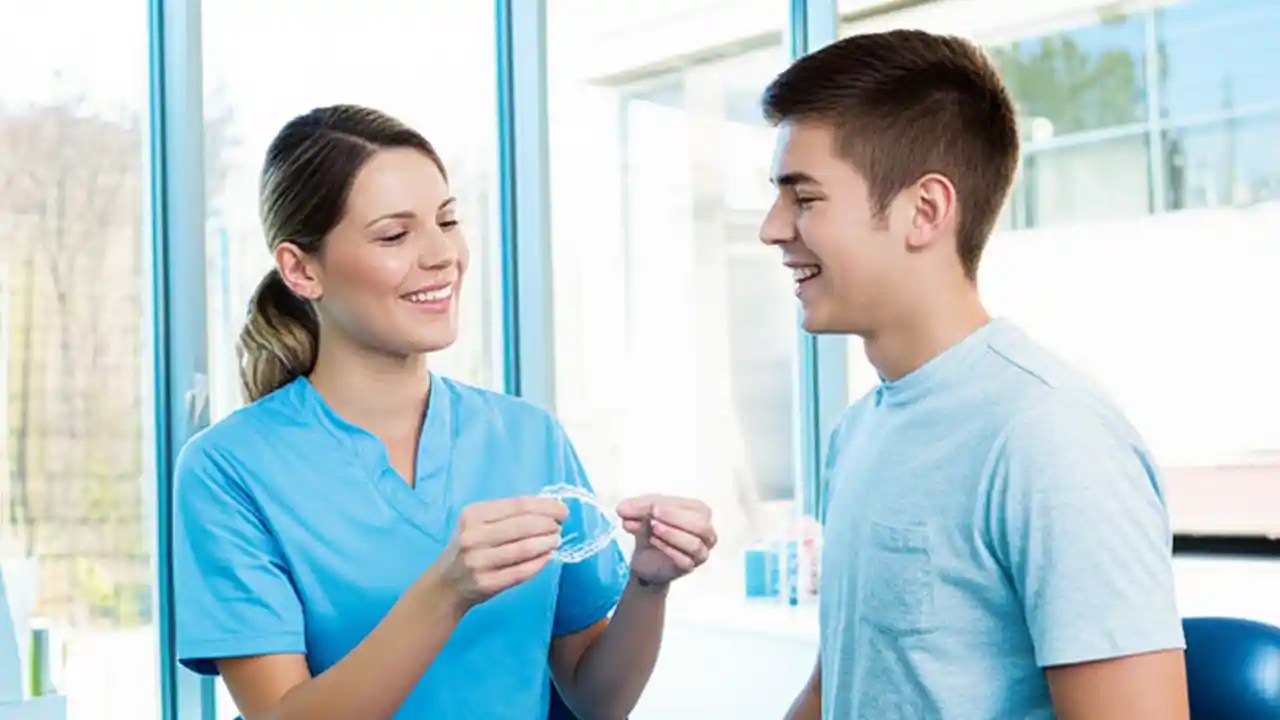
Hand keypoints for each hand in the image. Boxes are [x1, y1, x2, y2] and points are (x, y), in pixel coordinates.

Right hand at [430, 496, 567, 609]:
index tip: (562, 509)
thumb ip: (506, 516)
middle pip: (522, 525)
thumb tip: (547, 509)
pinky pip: (521, 571)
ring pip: (524, 548)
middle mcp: (473, 536)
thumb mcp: (478, 524)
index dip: (544, 506)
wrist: (446, 584)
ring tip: (556, 540)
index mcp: (473, 515)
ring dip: (547, 543)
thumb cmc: (470, 548)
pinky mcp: (487, 583)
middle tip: (559, 526)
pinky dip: (539, 562)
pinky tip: (547, 557)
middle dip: (548, 524)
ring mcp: (479, 561)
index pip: (517, 505)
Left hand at [616, 495, 715, 586]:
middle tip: (653, 517)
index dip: (673, 507)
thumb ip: (636, 508)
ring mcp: (700, 552)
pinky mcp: (689, 567)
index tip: (651, 507)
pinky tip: (654, 542)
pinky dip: (668, 550)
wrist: (645, 558)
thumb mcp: (643, 512)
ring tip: (652, 530)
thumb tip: (623, 509)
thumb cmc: (651, 530)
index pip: (695, 508)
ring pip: (695, 544)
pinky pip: (685, 560)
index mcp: (700, 512)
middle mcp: (706, 533)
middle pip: (700, 526)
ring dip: (671, 535)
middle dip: (675, 519)